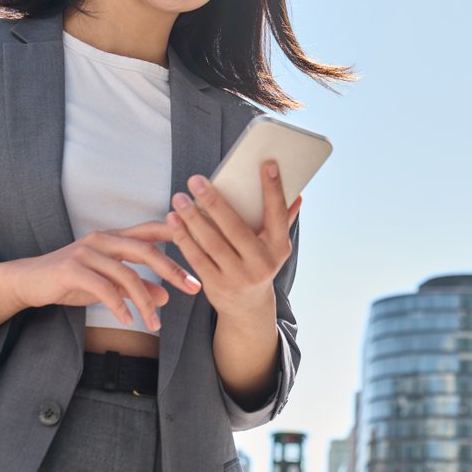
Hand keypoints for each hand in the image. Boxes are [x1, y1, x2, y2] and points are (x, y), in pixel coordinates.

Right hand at [7, 222, 201, 329]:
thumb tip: (165, 297)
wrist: (28, 281)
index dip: (177, 233)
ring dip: (145, 301)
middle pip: (146, 249)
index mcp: (115, 238)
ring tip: (155, 324)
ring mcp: (87, 252)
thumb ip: (136, 287)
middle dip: (173, 269)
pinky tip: (128, 320)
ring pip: (126, 273)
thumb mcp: (108, 284)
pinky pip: (103, 287)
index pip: (151, 230)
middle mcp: (103, 239)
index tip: (204, 244)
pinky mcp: (71, 269)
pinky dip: (119, 306)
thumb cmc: (71, 280)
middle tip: (193, 288)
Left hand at [165, 161, 300, 316]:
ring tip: (179, 198)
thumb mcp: (275, 246)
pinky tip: (173, 220)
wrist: (248, 307)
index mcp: (279, 247)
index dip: (273, 189)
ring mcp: (238, 277)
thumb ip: (283, 219)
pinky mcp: (217, 286)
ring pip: (212, 243)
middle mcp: (261, 263)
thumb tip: (298, 194)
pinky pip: (197, 259)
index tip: (266, 164)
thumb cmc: (260, 263)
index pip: (278, 214)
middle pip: (235, 228)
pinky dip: (183, 238)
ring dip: (192, 219)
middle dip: (213, 202)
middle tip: (196, 180)